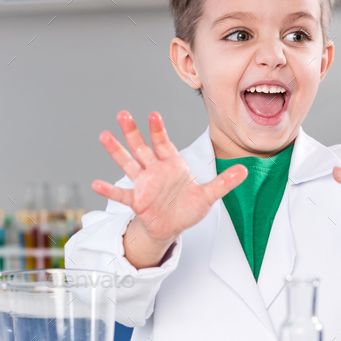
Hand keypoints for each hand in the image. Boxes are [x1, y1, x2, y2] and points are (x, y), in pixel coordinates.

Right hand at [93, 111, 247, 268]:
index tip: (152, 114)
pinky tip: (96, 184)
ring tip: (104, 136)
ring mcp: (143, 184)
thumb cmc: (188, 207)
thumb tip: (244, 171)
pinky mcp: (136, 201)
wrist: (172, 226)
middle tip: (122, 114)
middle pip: (141, 147)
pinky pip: (121, 195)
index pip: (163, 143)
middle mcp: (154, 170)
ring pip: (128, 163)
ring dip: (116, 150)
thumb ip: (224, 183)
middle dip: (132, 131)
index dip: (157, 129)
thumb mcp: (208, 195)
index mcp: (171, 164)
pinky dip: (109, 190)